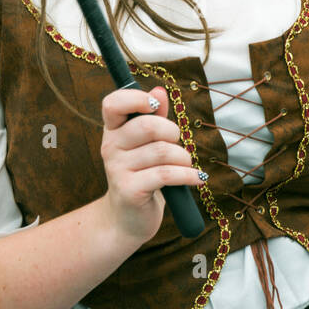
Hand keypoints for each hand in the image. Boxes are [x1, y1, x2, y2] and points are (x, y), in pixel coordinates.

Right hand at [99, 86, 203, 244]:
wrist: (127, 218)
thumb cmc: (142, 174)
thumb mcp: (147, 144)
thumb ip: (154, 117)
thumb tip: (160, 90)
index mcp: (113, 130)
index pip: (113, 104)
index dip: (135, 98)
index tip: (154, 105)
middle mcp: (110, 147)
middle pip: (148, 125)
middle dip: (173, 132)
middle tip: (177, 144)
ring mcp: (117, 169)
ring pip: (162, 151)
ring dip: (184, 157)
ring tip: (186, 165)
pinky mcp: (129, 190)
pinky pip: (166, 174)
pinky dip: (188, 175)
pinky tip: (197, 178)